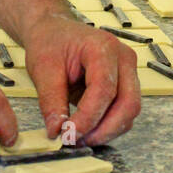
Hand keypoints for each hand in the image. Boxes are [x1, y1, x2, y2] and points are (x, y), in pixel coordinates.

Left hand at [22, 14, 141, 146]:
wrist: (55, 30)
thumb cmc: (50, 42)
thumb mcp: (42, 69)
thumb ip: (51, 101)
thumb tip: (57, 131)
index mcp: (103, 48)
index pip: (104, 89)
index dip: (88, 117)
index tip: (68, 134)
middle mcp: (123, 58)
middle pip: (128, 103)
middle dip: (104, 129)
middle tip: (77, 142)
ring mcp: (128, 70)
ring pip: (130, 111)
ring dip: (108, 130)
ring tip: (80, 138)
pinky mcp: (126, 83)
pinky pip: (124, 110)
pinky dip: (109, 125)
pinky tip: (88, 130)